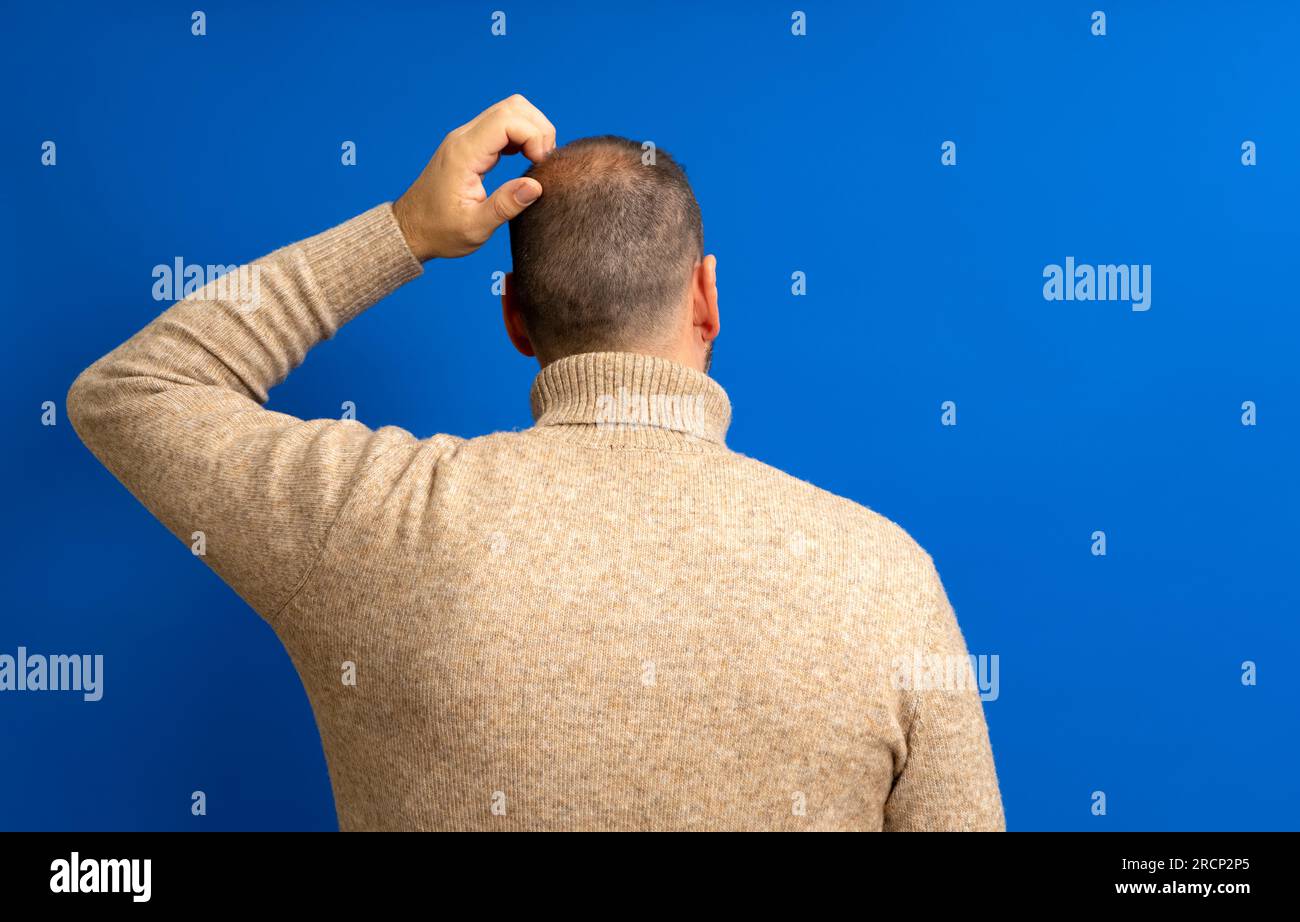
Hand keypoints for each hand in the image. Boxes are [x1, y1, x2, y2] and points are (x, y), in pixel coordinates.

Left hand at [393, 95, 556, 261]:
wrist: (412, 229)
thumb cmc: (439, 231)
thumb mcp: (475, 227)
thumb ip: (506, 205)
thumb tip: (535, 186)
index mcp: (464, 154)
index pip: (507, 120)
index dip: (534, 136)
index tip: (540, 164)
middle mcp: (463, 138)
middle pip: (512, 107)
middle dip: (538, 130)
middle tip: (542, 162)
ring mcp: (466, 138)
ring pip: (509, 111)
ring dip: (531, 130)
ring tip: (536, 160)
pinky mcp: (471, 145)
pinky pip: (501, 125)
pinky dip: (521, 135)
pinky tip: (525, 159)